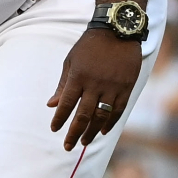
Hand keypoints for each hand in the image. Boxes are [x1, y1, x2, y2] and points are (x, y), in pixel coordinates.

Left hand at [47, 28, 144, 150]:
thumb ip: (63, 85)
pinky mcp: (126, 87)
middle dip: (74, 132)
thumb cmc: (89, 46)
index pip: (66, 104)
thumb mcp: (71, 61)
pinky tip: (103, 131)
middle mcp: (95, 84)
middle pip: (83, 115)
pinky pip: (118, 110)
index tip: (54, 129)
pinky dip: (110, 122)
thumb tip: (51, 104)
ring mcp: (112, 87)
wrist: (118, 31)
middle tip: (68, 146)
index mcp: (78, 77)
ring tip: (84, 141)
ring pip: (101, 116)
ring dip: (92, 132)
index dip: (60, 119)